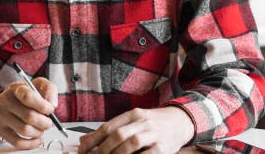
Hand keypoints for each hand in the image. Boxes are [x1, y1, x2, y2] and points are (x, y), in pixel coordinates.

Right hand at [0, 77, 58, 149]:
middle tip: (48, 122)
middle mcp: (6, 101)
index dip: (42, 106)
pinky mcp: (1, 130)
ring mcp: (2, 116)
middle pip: (29, 116)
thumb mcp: (39, 84)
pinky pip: (18, 142)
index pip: (27, 97)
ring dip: (38, 132)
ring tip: (41, 128)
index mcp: (16, 88)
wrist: (8, 100)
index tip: (50, 109)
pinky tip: (37, 138)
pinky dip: (32, 143)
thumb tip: (52, 104)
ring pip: (25, 130)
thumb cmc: (26, 93)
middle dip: (44, 122)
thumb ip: (49, 89)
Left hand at [77, 107, 194, 153]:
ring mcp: (153, 133)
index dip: (93, 139)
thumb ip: (113, 129)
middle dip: (103, 149)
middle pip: (118, 134)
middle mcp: (142, 121)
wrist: (181, 121)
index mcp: (133, 114)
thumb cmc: (155, 123)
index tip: (83, 149)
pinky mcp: (163, 147)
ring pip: (131, 143)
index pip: (109, 126)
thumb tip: (86, 140)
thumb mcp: (134, 121)